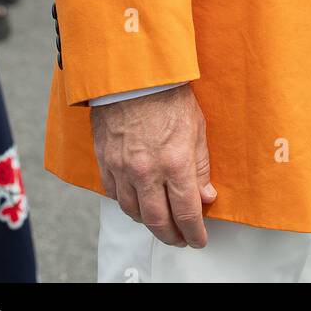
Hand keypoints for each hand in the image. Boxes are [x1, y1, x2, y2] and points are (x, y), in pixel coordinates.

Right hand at [92, 84, 215, 246]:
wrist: (133, 72)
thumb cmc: (166, 93)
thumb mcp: (196, 127)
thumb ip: (201, 165)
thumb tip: (205, 194)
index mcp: (175, 161)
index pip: (186, 212)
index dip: (194, 232)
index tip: (198, 238)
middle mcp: (147, 170)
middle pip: (158, 221)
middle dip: (172, 236)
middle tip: (180, 238)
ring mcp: (123, 167)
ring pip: (133, 212)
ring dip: (148, 223)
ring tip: (159, 222)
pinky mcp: (106, 160)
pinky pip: (113, 194)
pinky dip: (126, 203)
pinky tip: (136, 201)